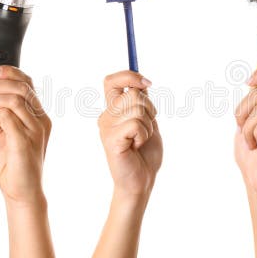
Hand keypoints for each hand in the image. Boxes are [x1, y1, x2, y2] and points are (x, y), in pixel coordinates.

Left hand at [0, 66, 50, 203]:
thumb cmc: (10, 165)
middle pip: (22, 86)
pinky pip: (8, 117)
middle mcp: (41, 120)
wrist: (19, 192)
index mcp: (37, 116)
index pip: (27, 83)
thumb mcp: (0, 133)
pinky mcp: (25, 142)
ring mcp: (35, 131)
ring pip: (14, 99)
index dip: (8, 71)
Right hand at [98, 71, 161, 197]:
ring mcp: (106, 127)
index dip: (128, 76)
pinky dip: (144, 135)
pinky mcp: (111, 139)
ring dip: (148, 126)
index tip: (147, 83)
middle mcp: (106, 116)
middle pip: (133, 94)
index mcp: (113, 110)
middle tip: (146, 129)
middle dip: (150, 110)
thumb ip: (143, 104)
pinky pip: (136, 124)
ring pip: (138, 109)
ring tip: (140, 141)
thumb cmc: (145, 155)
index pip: (111, 81)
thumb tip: (143, 82)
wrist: (142, 181)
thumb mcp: (148, 122)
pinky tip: (136, 146)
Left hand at [234, 66, 256, 194]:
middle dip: (243, 112)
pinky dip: (255, 134)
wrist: (255, 178)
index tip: (249, 82)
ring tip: (253, 141)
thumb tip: (252, 81)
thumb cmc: (250, 151)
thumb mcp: (245, 120)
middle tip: (245, 131)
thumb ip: (251, 101)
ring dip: (247, 128)